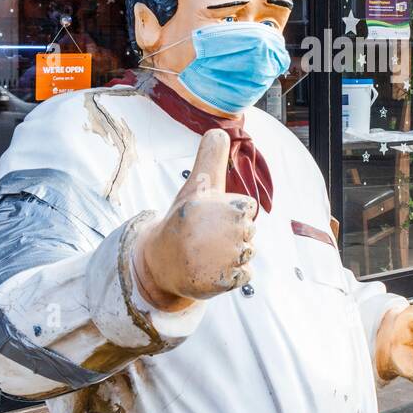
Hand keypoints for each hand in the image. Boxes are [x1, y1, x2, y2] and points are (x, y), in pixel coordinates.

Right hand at [136, 129, 256, 309]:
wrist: (162, 263)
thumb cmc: (183, 220)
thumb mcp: (196, 186)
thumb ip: (210, 159)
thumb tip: (218, 131)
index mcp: (211, 206)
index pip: (247, 210)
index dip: (232, 213)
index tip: (210, 218)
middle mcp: (218, 231)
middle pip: (250, 231)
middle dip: (233, 234)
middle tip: (207, 238)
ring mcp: (223, 258)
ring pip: (249, 251)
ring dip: (234, 254)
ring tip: (209, 254)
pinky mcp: (225, 281)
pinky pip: (246, 273)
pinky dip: (235, 273)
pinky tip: (214, 269)